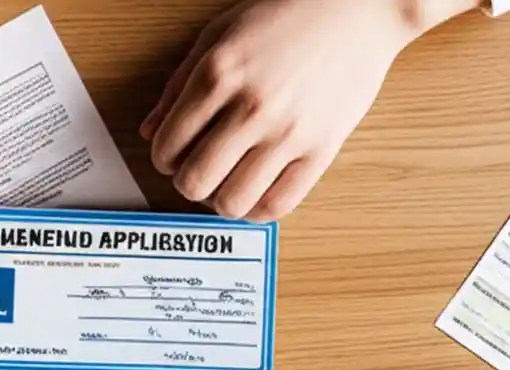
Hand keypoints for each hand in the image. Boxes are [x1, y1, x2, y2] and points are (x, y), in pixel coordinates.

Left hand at [140, 0, 425, 221]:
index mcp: (218, 74)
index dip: (164, 159)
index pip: (168, 146)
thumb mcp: (219, 35)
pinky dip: (259, 210)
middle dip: (189, 183)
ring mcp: (288, 132)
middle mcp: (250, 107)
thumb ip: (179, 84)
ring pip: (233, 202)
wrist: (358, 8)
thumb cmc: (288, 14)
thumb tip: (151, 131)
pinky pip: (280, 204)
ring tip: (229, 184)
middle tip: (200, 172)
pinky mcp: (322, 149)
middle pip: (195, 181)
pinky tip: (257, 194)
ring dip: (222, 201)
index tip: (175, 156)